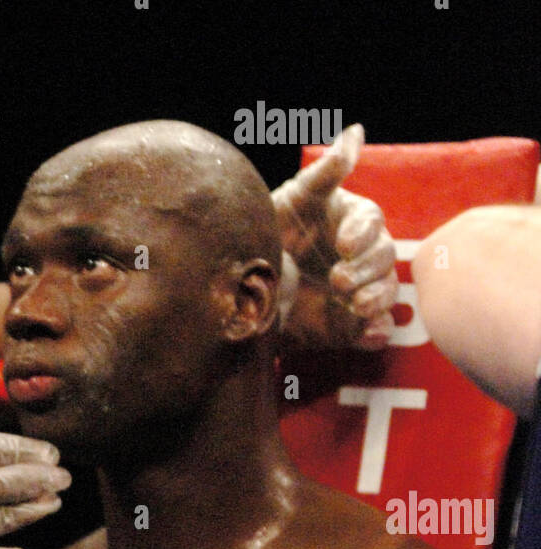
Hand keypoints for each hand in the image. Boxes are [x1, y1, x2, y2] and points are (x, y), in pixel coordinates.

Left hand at [272, 124, 397, 350]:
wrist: (244, 286)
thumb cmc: (274, 229)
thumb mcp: (295, 198)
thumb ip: (326, 172)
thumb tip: (356, 131)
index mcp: (352, 222)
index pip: (371, 223)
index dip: (362, 233)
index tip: (343, 243)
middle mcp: (361, 256)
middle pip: (384, 259)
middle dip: (367, 269)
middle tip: (339, 280)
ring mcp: (358, 290)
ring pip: (385, 294)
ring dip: (377, 299)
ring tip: (356, 305)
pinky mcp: (348, 323)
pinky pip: (373, 330)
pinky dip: (376, 333)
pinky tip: (370, 335)